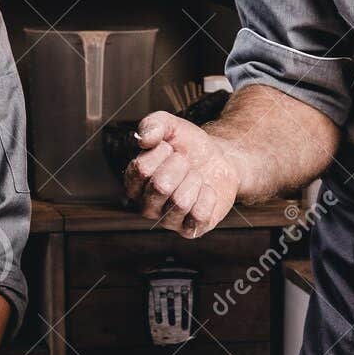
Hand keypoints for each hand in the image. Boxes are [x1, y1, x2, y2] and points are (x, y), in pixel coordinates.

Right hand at [124, 111, 241, 238]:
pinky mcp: (190, 230)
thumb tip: (143, 139)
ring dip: (195, 180)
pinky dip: (208, 196)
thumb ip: (153, 125)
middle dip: (181, 166)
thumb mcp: (171, 126)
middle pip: (160, 186)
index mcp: (134, 183)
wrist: (219, 160)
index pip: (141, 169)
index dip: (162, 152)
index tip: (170, 148)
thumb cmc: (188, 146)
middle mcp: (146, 205)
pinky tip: (206, 190)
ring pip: (180, 202)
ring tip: (196, 176)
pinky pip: (199, 215)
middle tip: (186, 162)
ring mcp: (168, 220)